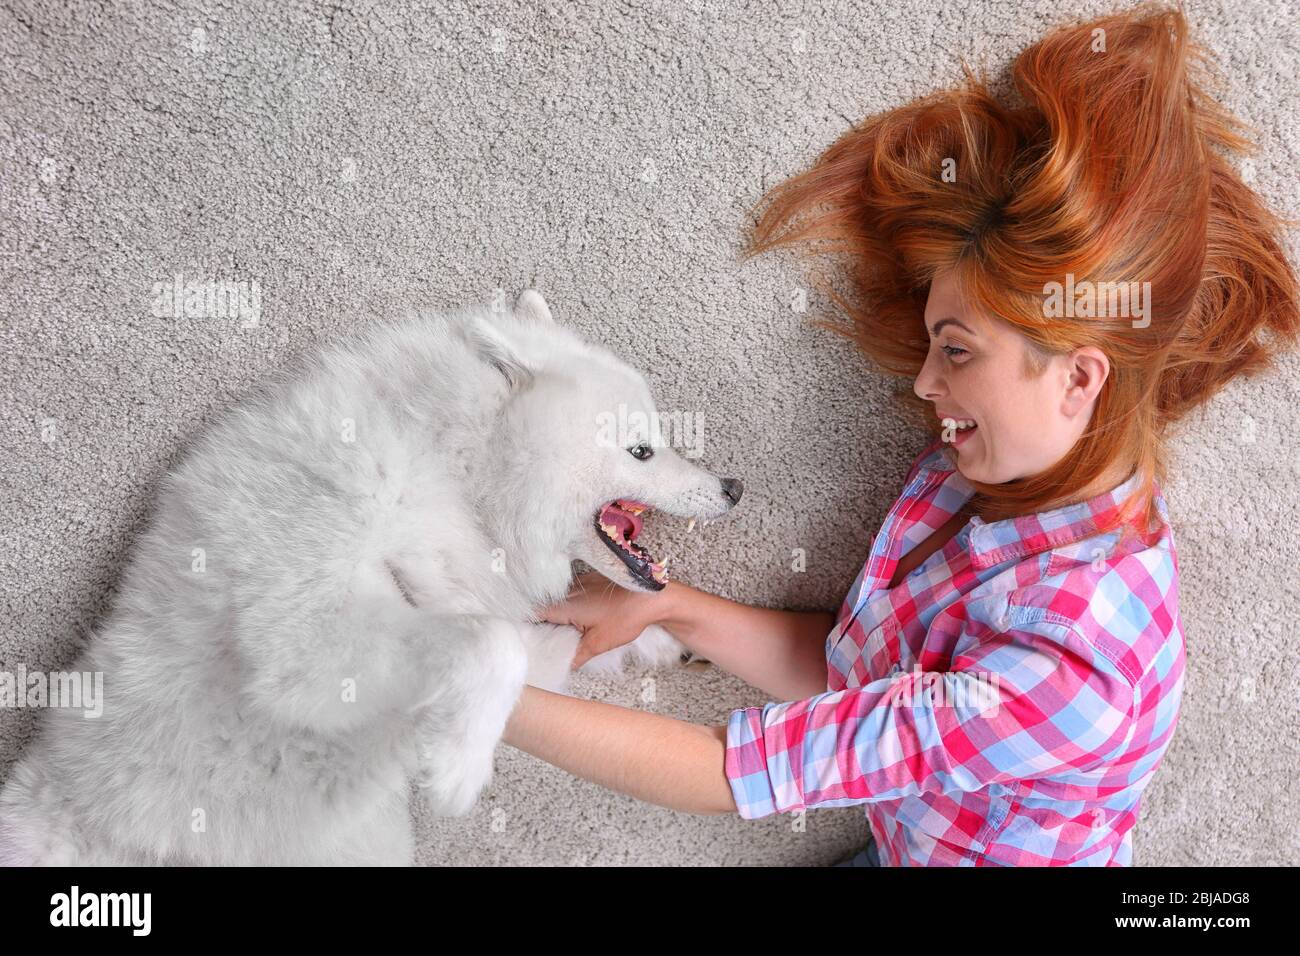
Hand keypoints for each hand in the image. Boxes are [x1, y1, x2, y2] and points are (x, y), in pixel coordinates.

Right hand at [538, 570, 675, 670]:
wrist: (652, 596)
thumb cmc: (626, 616)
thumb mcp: (599, 643)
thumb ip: (577, 655)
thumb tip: (566, 664)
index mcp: (564, 604)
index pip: (532, 613)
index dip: (527, 626)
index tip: (528, 639)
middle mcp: (568, 590)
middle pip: (543, 606)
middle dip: (542, 623)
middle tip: (545, 640)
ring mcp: (579, 582)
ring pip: (558, 599)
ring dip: (558, 614)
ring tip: (563, 631)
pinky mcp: (590, 579)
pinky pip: (572, 592)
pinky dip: (571, 605)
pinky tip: (580, 618)